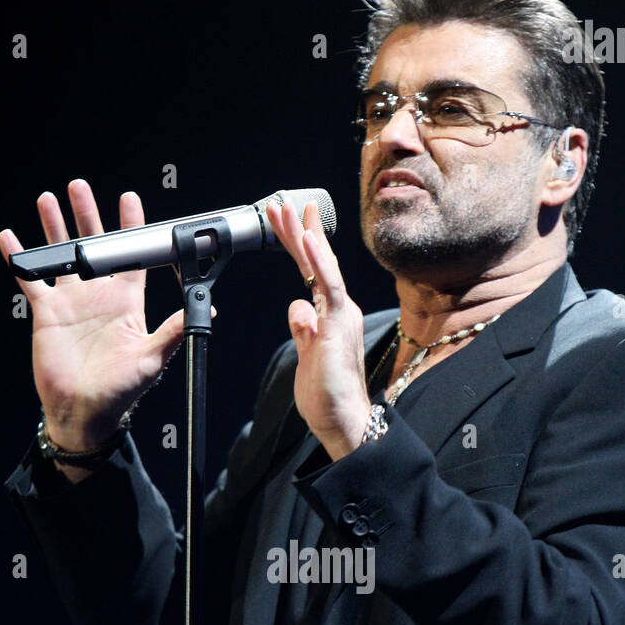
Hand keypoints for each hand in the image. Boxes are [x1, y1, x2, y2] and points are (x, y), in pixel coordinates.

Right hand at [0, 180, 189, 451]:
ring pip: (61, 255)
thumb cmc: (121, 391)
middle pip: (93, 246)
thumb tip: (207, 309)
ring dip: (54, 227)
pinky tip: (9, 238)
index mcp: (127, 303)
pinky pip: (31, 280)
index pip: (132, 257)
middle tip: (80, 187)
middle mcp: (99, 297)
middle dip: (87, 215)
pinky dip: (19, 259)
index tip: (130, 199)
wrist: (84, 412)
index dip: (131, 228)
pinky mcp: (47, 313)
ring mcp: (72, 302)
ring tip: (48, 199)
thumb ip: (174, 330)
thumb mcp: (152, 359)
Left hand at [264, 199, 370, 461]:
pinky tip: (308, 237)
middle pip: (316, 262)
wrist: (343, 420)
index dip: (299, 247)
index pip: (312, 274)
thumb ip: (303, 330)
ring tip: (288, 210)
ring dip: (304, 236)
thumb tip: (297, 306)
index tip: (287, 223)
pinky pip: (328, 284)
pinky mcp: (338, 323)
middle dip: (298, 231)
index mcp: (330, 316)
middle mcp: (338, 310)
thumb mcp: (306, 355)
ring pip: (321, 266)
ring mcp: (340, 314)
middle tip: (281, 205)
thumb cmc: (327, 395)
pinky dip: (318, 258)